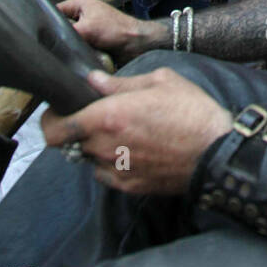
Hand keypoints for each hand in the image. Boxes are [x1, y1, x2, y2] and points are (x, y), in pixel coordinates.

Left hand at [41, 66, 232, 194]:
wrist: (216, 151)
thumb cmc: (191, 110)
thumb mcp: (160, 81)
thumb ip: (120, 84)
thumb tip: (93, 80)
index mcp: (107, 116)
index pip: (56, 130)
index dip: (51, 121)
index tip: (59, 112)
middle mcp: (105, 147)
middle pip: (71, 144)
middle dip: (78, 131)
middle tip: (95, 118)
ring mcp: (116, 170)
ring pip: (89, 159)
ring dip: (95, 147)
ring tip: (120, 134)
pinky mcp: (129, 186)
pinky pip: (106, 174)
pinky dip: (110, 163)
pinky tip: (132, 149)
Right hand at [57, 0, 161, 63]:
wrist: (137, 45)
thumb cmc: (117, 30)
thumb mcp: (86, 29)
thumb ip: (66, 32)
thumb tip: (49, 42)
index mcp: (79, 2)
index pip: (54, 11)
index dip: (47, 23)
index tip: (40, 37)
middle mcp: (81, 12)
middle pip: (59, 26)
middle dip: (58, 37)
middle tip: (52, 47)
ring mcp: (86, 27)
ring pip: (67, 39)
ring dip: (67, 46)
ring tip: (64, 53)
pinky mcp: (90, 40)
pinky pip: (76, 47)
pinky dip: (75, 52)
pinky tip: (72, 58)